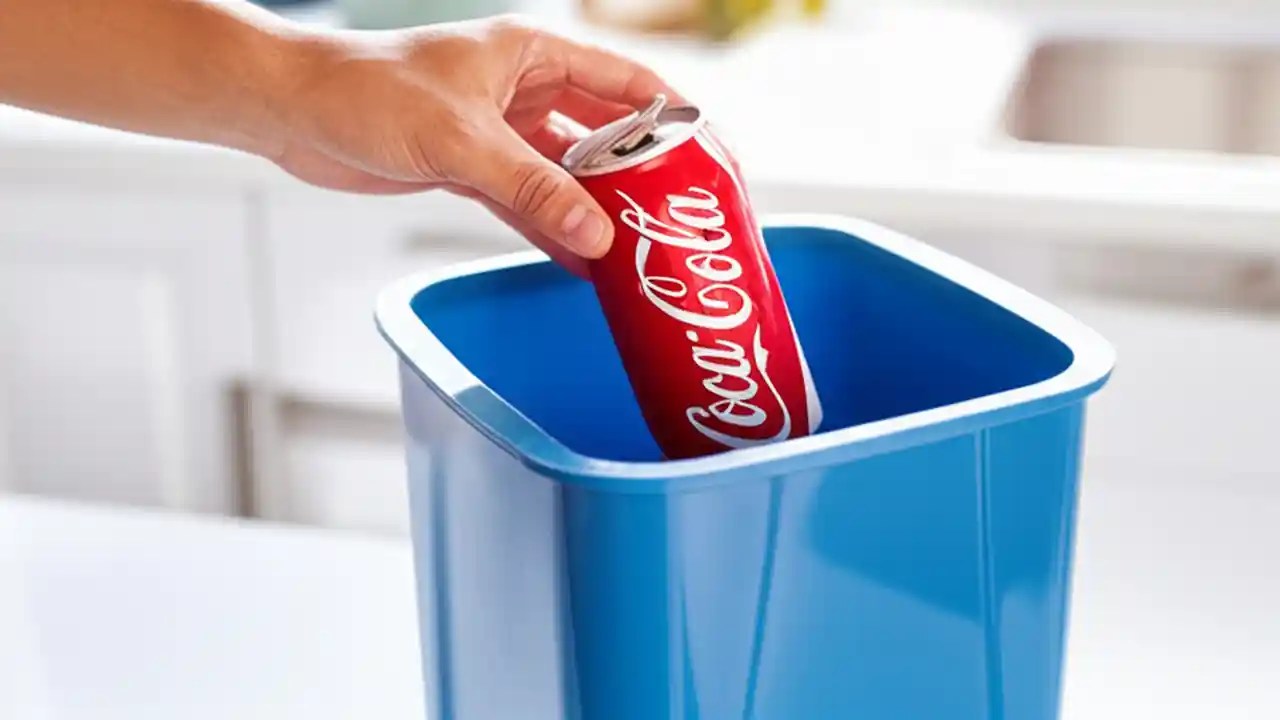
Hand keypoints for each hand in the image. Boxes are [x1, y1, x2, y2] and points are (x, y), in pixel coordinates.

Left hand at [270, 16, 683, 274]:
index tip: (711, 158)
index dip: (674, 118)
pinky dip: (553, 229)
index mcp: (532, 54)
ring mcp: (499, 133)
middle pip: (603, 134)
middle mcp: (523, 90)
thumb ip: (532, 187)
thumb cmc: (367, 91)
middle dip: (639, 176)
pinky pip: (529, 203)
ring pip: (566, 176)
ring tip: (639, 253)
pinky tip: (584, 261)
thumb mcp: (461, 140)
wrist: (292, 110)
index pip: (627, 82)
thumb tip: (597, 233)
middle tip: (678, 220)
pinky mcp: (472, 169)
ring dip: (596, 211)